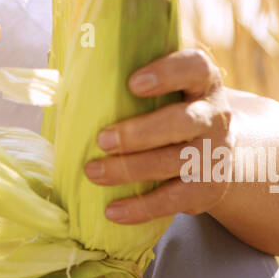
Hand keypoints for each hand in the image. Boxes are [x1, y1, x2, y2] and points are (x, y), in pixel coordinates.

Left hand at [82, 48, 235, 223]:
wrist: (214, 149)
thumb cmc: (170, 108)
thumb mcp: (164, 88)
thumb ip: (128, 79)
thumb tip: (62, 80)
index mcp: (203, 80)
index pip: (194, 67)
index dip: (167, 73)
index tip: (132, 83)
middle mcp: (215, 114)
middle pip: (185, 121)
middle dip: (141, 132)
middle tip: (102, 139)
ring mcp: (216, 153)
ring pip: (177, 162)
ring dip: (132, 169)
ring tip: (94, 173)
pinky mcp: (209, 188)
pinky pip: (175, 199)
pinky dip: (142, 208)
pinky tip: (113, 210)